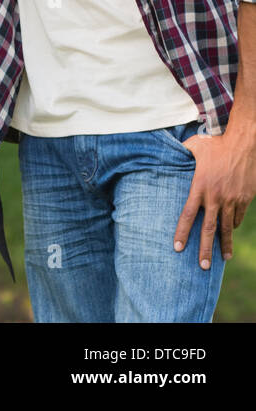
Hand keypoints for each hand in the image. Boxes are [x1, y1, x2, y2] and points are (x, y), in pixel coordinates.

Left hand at [173, 130, 255, 267]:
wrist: (244, 143)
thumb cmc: (215, 143)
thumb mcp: (193, 147)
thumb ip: (179, 154)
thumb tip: (165, 150)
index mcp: (199, 188)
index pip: (187, 215)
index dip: (182, 233)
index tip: (177, 248)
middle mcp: (215, 197)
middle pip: (209, 229)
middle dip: (206, 249)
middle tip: (203, 267)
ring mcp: (232, 199)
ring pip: (227, 227)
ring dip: (225, 243)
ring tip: (222, 258)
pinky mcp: (245, 198)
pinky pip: (238, 216)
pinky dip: (233, 225)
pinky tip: (230, 232)